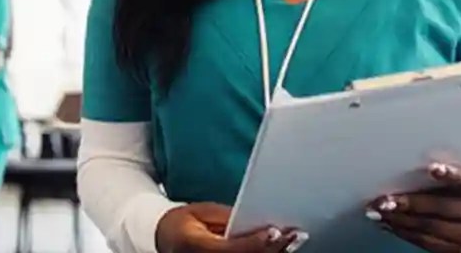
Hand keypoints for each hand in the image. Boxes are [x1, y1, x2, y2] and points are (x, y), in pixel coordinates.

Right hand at [155, 203, 306, 252]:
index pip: (230, 249)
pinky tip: (279, 249)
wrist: (166, 239)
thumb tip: (257, 220)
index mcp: (194, 246)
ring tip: (293, 241)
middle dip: (272, 250)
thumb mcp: (201, 212)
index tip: (275, 231)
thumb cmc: (184, 223)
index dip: (255, 242)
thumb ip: (227, 217)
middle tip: (294, 236)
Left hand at [368, 162, 460, 252]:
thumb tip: (406, 156)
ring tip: (377, 210)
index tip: (432, 168)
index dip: (455, 175)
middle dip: (412, 203)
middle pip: (446, 208)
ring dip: (401, 219)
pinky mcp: (457, 250)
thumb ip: (447, 166)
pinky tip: (386, 222)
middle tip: (384, 199)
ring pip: (433, 227)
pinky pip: (427, 243)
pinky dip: (403, 232)